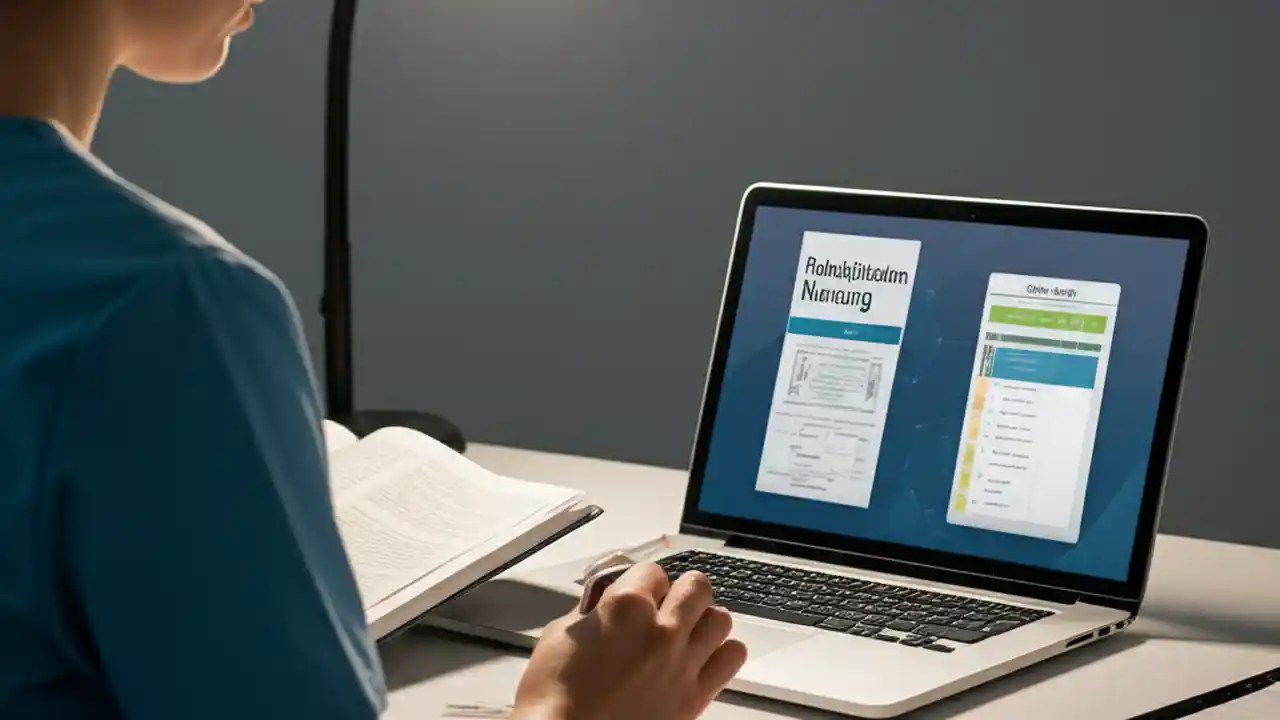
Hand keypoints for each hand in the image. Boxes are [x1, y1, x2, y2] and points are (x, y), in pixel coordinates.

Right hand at [512, 562, 747, 719]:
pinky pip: (732, 658)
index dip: (641, 581)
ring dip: (703, 621)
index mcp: (626, 606)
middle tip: (664, 609)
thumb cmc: (554, 693)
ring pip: (720, 619)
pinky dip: (722, 654)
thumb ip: (594, 611)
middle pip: (696, 587)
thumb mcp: (561, 634)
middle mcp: (662, 629)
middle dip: (679, 593)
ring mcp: (682, 663)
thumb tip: (606, 603)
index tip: (635, 594)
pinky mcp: (695, 696)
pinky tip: (701, 659)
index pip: (651, 571)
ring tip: (686, 634)